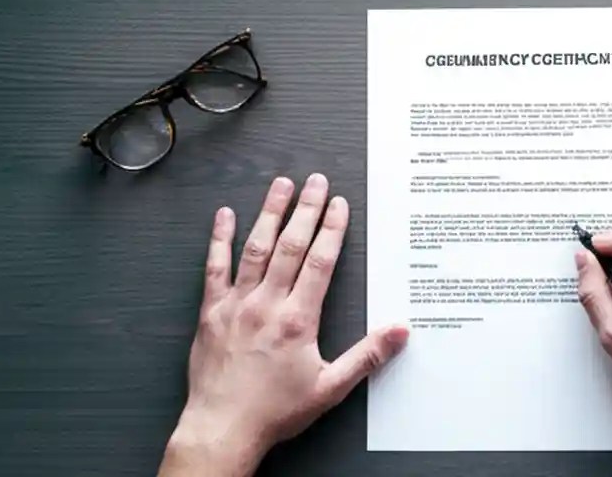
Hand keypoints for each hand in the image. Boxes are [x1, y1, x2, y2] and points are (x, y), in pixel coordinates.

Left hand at [160, 174, 408, 476]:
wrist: (223, 428)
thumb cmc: (274, 412)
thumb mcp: (331, 388)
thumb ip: (367, 356)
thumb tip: (400, 333)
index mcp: (298, 320)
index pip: (319, 262)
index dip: (331, 229)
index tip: (338, 204)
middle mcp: (266, 305)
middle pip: (290, 245)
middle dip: (305, 209)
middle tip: (315, 181)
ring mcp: (236, 304)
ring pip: (255, 248)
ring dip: (269, 213)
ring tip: (280, 186)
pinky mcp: (211, 312)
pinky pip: (214, 267)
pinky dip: (219, 239)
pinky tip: (224, 216)